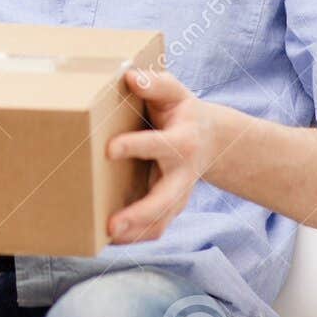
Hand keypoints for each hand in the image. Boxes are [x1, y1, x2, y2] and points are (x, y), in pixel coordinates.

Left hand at [105, 68, 219, 243]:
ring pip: (161, 221)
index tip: (110, 149)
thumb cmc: (181, 110)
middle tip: (113, 224)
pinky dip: (135, 237)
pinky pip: (156, 228)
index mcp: (184, 141)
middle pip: (166, 200)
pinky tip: (110, 239)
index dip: (136, 146)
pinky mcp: (171, 207)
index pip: (160, 145)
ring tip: (107, 237)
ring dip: (135, 233)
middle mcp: (183, 173)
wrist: (209, 138)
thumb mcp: (173, 91)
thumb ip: (154, 83)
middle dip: (140, 213)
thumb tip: (129, 76)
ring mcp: (179, 194)